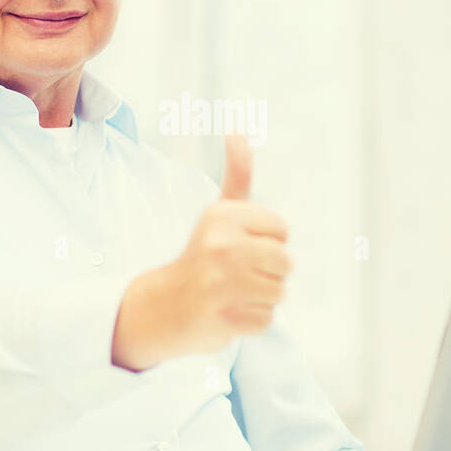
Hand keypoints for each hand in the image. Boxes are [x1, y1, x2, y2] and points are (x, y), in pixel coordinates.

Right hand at [111, 134, 292, 370]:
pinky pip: (266, 319)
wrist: (164, 307)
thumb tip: (237, 130)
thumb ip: (237, 173)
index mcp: (223, 217)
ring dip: (261, 298)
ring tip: (234, 292)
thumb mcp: (219, 211)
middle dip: (268, 273)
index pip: (282, 231)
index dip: (268, 242)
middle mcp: (221, 246)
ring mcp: (222, 284)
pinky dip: (251, 320)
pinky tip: (229, 311)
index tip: (241, 246)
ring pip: (279, 292)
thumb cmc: (202, 256)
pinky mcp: (224, 317)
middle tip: (238, 274)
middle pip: (285, 262)